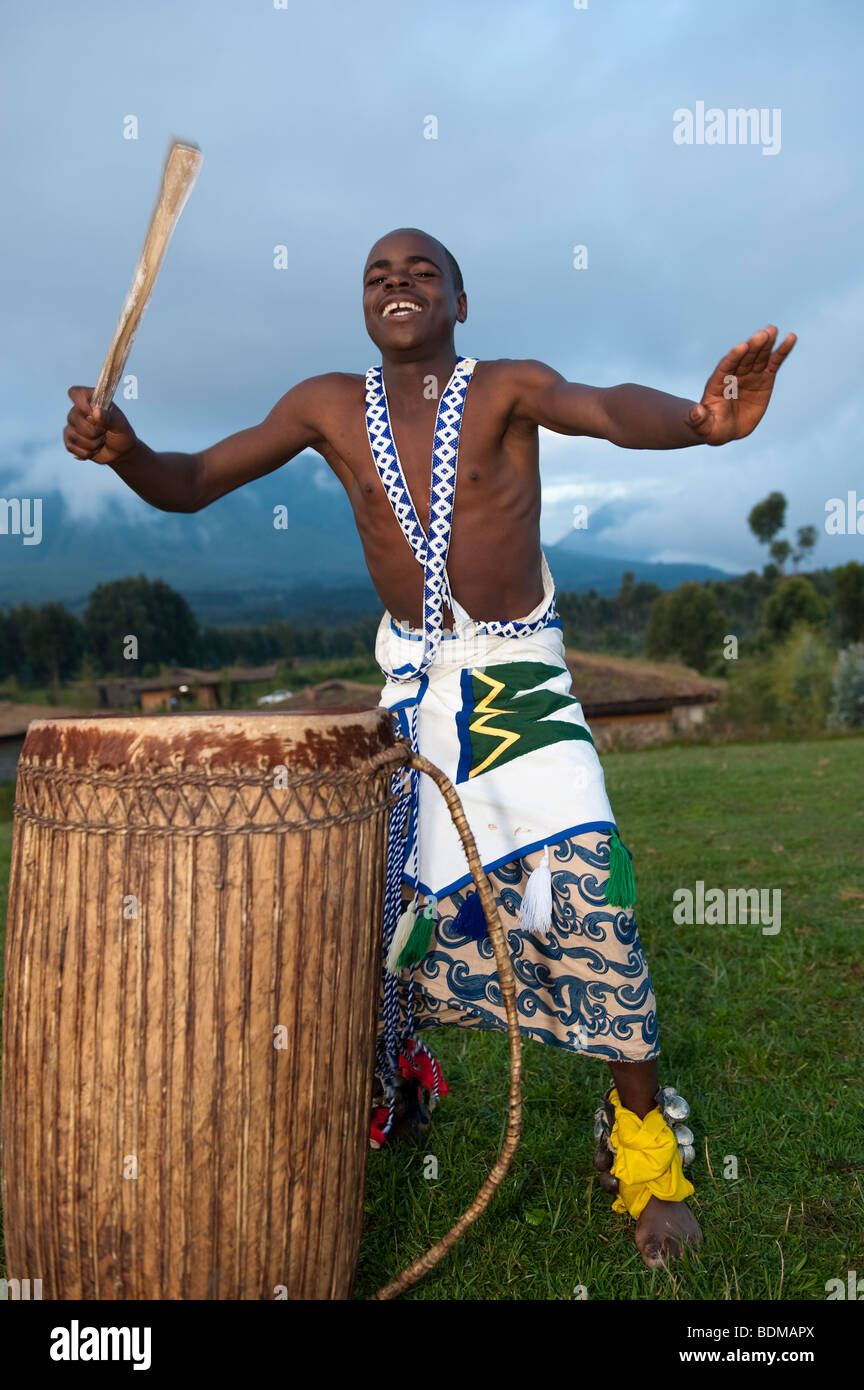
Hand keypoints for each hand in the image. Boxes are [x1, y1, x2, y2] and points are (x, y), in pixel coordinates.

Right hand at [63, 386, 137, 464]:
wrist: (121, 452)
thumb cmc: (121, 433)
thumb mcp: (120, 425)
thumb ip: (109, 417)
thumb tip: (95, 412)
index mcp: (92, 400)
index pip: (75, 392)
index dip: (81, 403)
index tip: (93, 413)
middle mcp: (79, 411)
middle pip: (73, 417)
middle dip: (92, 431)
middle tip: (104, 432)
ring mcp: (73, 425)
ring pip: (73, 435)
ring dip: (92, 443)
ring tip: (101, 441)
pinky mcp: (70, 440)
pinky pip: (70, 447)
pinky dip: (86, 452)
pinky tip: (94, 450)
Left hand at [686, 326, 796, 444]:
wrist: (725, 428)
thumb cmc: (711, 427)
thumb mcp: (703, 426)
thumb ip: (698, 418)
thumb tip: (696, 411)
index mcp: (718, 383)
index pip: (725, 367)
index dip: (734, 357)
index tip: (742, 346)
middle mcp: (734, 375)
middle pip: (744, 358)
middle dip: (752, 347)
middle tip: (762, 334)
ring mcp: (750, 375)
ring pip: (759, 357)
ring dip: (766, 344)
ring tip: (773, 330)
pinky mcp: (764, 379)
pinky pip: (773, 363)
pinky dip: (782, 352)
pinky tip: (791, 338)